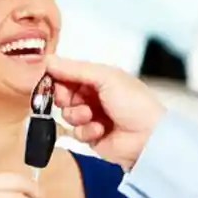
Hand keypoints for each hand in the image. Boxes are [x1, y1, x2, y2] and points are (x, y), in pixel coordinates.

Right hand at [43, 54, 165, 170]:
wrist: (149, 137)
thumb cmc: (135, 103)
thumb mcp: (105, 78)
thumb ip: (75, 69)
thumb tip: (48, 59)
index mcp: (99, 77)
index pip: (68, 73)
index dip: (57, 77)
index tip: (50, 81)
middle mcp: (94, 95)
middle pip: (62, 94)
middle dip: (64, 97)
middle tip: (69, 99)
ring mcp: (92, 116)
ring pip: (67, 114)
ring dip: (77, 115)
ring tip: (92, 116)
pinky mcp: (92, 136)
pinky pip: (75, 133)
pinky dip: (86, 131)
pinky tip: (101, 130)